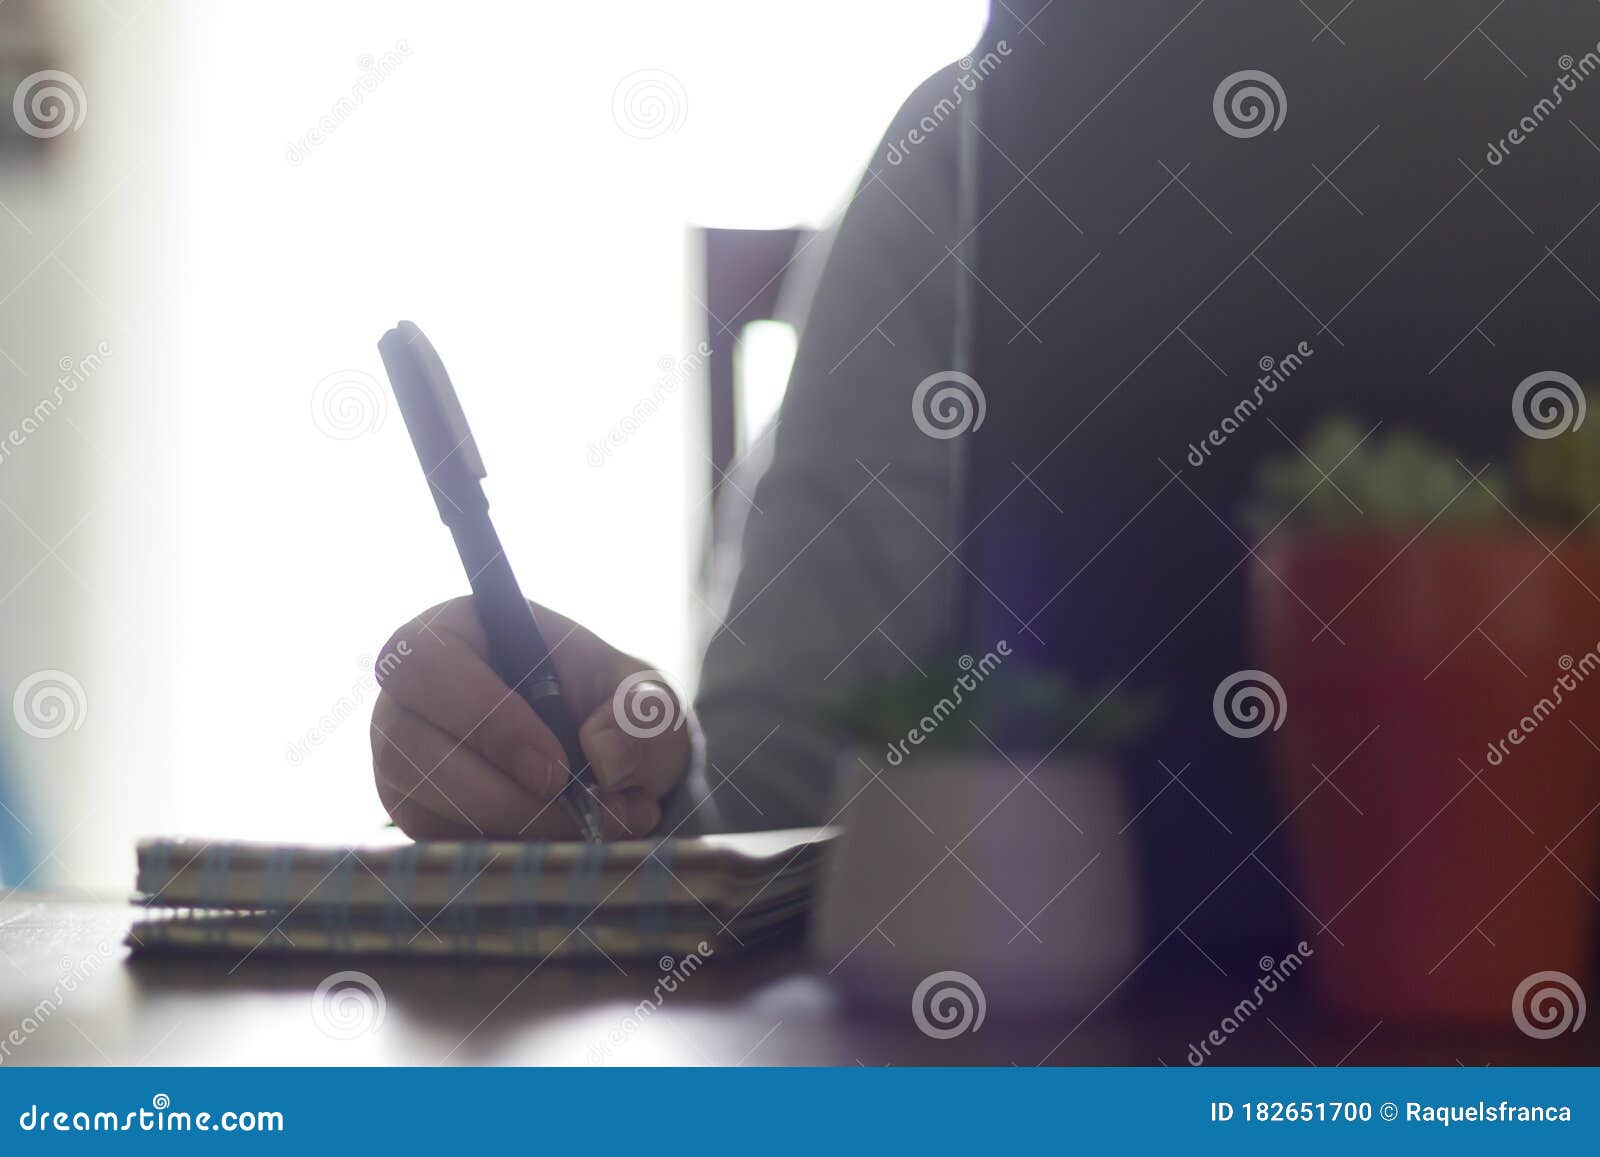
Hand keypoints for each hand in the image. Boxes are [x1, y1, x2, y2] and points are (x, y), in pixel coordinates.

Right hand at [370, 596, 689, 839]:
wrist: (612, 768)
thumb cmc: (614, 712)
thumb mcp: (645, 699)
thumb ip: (639, 715)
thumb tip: (605, 756)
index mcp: (456, 632)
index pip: (426, 661)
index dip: (485, 718)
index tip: (555, 767)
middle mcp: (410, 696)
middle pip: (411, 744)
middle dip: (503, 794)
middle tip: (579, 812)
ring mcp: (403, 758)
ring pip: (423, 803)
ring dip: (514, 829)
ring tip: (595, 829)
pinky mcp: (415, 814)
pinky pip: (439, 844)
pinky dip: (506, 851)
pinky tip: (561, 841)